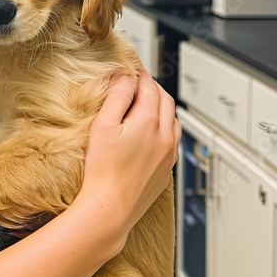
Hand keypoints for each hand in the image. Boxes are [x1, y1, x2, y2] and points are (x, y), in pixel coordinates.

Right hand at [75, 69, 179, 252]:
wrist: (110, 208)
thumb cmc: (103, 171)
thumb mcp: (103, 126)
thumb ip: (117, 97)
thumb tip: (125, 76)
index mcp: (149, 121)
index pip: (149, 86)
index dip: (140, 74)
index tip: (131, 68)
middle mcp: (165, 135)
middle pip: (165, 99)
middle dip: (152, 87)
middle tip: (137, 82)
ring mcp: (169, 154)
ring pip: (173, 119)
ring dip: (161, 107)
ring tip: (145, 105)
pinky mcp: (167, 169)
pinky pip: (173, 139)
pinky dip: (164, 127)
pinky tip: (151, 132)